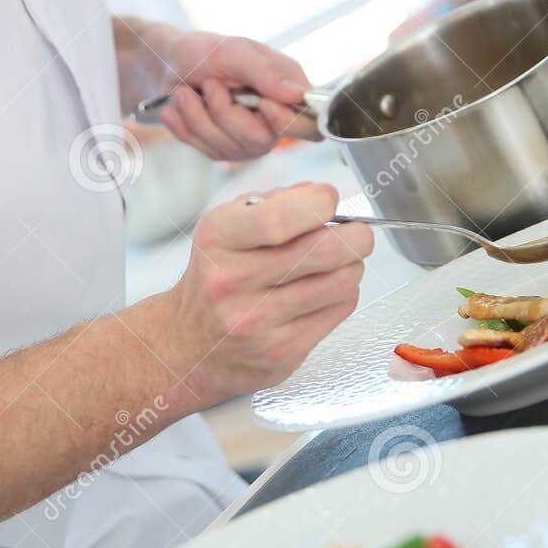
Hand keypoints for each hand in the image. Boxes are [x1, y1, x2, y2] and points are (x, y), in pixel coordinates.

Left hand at [157, 28, 318, 160]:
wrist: (166, 65)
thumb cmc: (203, 52)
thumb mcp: (232, 51)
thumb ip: (265, 72)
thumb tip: (298, 94)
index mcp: (287, 92)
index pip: (310, 126)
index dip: (289, 123)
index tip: (263, 104)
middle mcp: (272, 121)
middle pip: (261, 141)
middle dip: (225, 113)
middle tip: (208, 83)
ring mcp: (246, 139)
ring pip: (228, 148)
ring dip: (198, 116)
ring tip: (184, 92)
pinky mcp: (221, 150)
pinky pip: (205, 150)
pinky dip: (185, 126)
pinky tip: (178, 108)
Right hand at [157, 183, 374, 400]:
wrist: (191, 344)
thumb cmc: (216, 277)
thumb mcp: (226, 227)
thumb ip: (273, 202)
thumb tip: (321, 195)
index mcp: (219, 240)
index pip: (280, 217)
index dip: (320, 202)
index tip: (329, 199)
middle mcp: (234, 281)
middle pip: (323, 251)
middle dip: (356, 235)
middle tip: (357, 232)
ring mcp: (258, 321)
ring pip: (341, 282)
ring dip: (352, 266)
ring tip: (339, 262)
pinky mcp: (282, 351)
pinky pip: (339, 311)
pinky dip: (343, 294)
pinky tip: (325, 290)